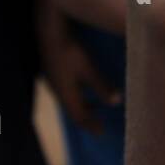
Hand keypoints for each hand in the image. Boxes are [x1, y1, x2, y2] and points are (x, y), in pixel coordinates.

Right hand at [36, 4, 119, 133]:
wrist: (48, 32)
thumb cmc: (70, 50)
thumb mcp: (88, 68)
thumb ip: (101, 86)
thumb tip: (116, 102)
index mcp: (66, 93)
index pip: (78, 116)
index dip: (90, 125)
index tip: (101, 132)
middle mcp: (58, 90)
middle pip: (73, 110)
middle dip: (86, 118)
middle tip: (98, 124)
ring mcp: (54, 80)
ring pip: (69, 99)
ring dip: (82, 105)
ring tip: (94, 107)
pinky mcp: (54, 71)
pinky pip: (67, 90)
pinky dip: (78, 94)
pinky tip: (83, 86)